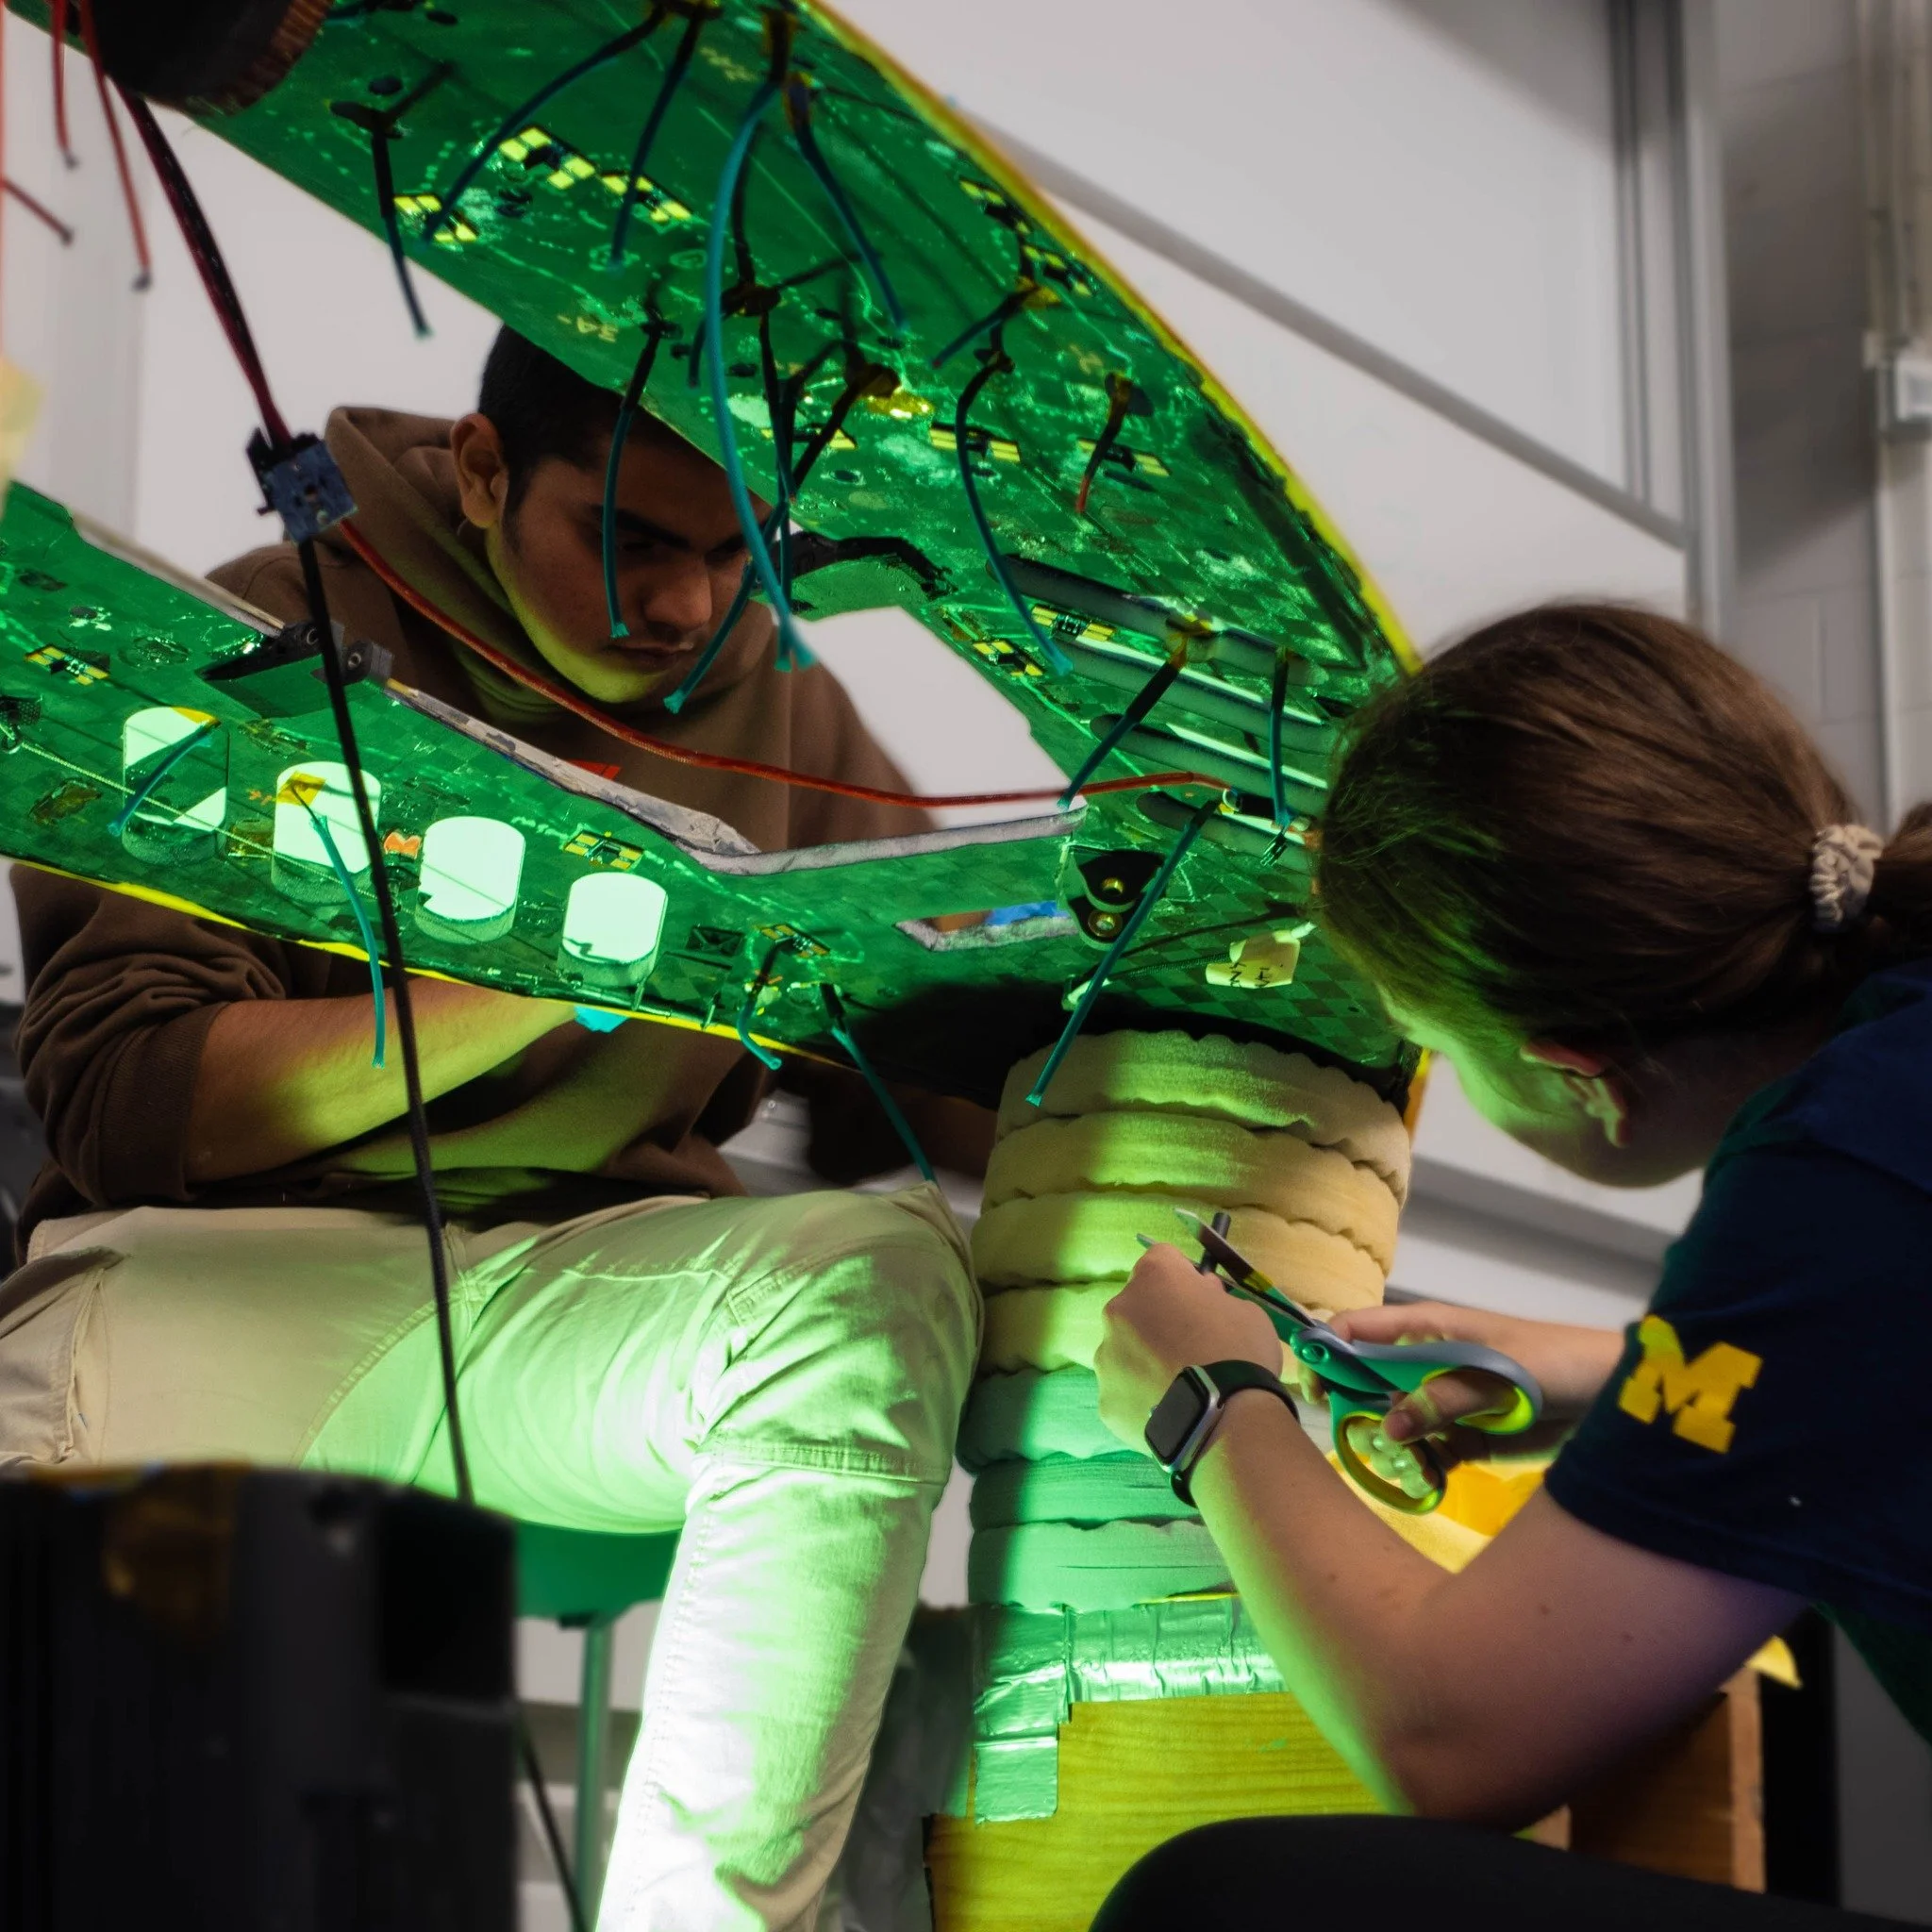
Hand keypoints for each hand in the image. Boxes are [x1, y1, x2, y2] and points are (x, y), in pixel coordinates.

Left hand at [1095, 1242, 1281, 1450]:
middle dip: (1159, 1318)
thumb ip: (1214, 1298)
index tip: (1200, 1298)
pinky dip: (1142, 1396)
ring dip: (1145, 1358)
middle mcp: (1119, 1308)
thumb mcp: (1245, 1311)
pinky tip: (1169, 1410)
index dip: (1184, 1277)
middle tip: (1190, 1346)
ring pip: (1125, 1349)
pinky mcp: (1105, 1398)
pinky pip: (1124, 1390)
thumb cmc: (1240, 1354)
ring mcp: (1106, 1356)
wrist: (1225, 1420)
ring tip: (1179, 1385)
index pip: (1163, 1259)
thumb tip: (1202, 1296)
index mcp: (1154, 1277)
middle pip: (1137, 1304)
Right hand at [1324, 1302, 1624, 1453]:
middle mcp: (1423, 1364)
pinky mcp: (1462, 1438)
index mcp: (1425, 1330)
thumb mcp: (1498, 1374)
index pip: (1356, 1329)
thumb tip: (1387, 1427)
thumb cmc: (1553, 1363)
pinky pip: (1424, 1454)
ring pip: (1390, 1424)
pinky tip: (1425, 1483)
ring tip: (1402, 1469)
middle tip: (1357, 1441)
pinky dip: (1418, 1469)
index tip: (1314, 1388)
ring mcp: (1441, 1402)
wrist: (1609, 1397)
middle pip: (1363, 1381)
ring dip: (1386, 1448)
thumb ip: (1444, 1397)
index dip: (1327, 1352)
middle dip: (1352, 1411)